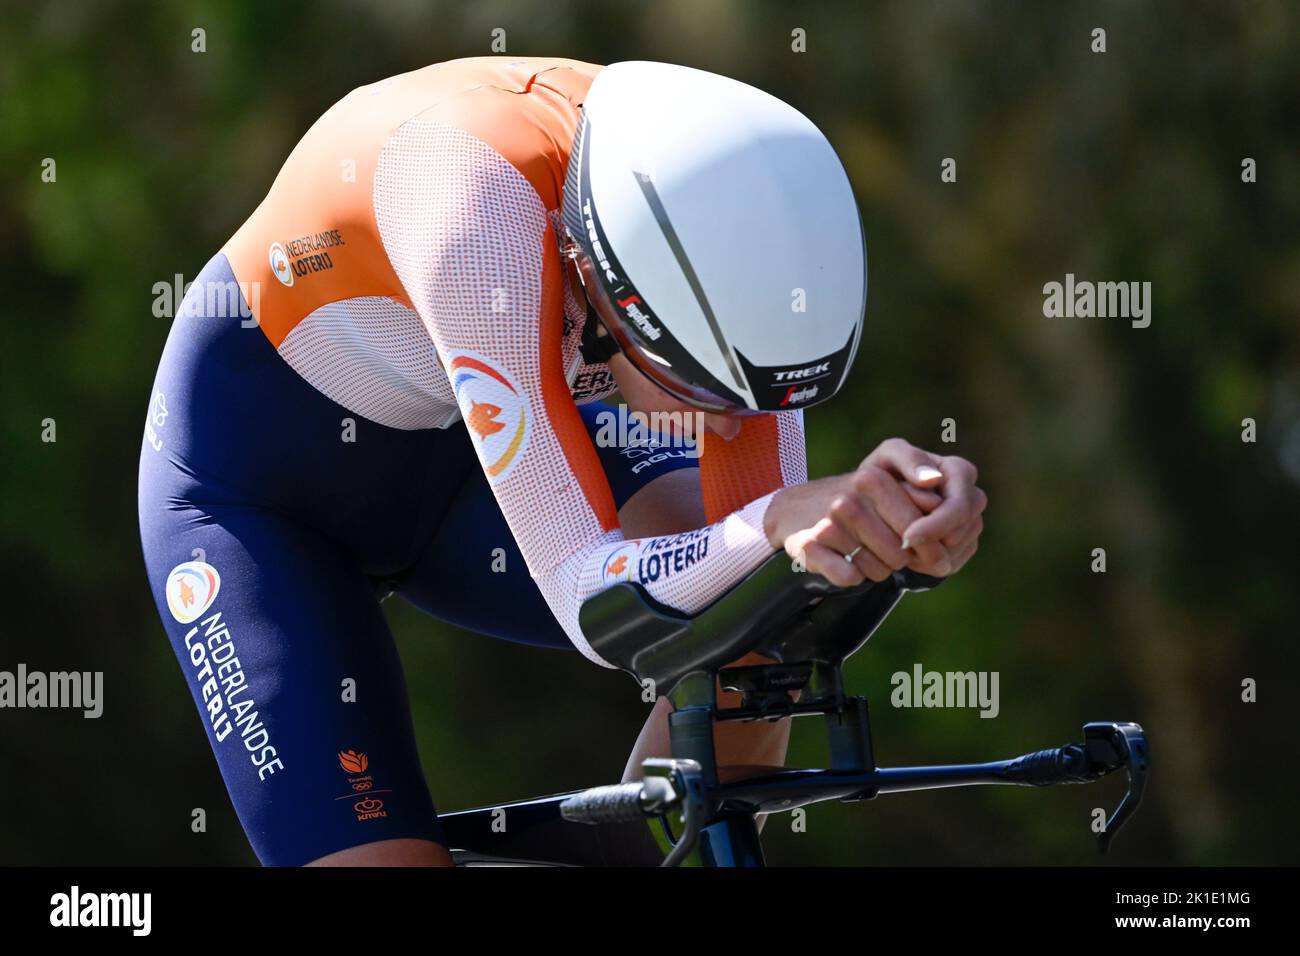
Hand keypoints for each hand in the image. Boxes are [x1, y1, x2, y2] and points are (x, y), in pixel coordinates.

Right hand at [764, 439, 985, 585]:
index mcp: (872, 478)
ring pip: (879, 571)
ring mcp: (827, 525)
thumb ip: (921, 487)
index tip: (917, 541)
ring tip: (870, 555)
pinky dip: (854, 578)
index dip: (926, 543)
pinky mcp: (808, 548)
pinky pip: (849, 578)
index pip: (920, 526)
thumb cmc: (858, 498)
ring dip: (880, 571)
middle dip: (904, 559)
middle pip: (901, 553)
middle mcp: (848, 500)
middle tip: (894, 552)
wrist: (797, 510)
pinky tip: (848, 565)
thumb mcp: (887, 477)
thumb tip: (936, 485)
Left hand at [864, 439, 985, 579]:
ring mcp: (973, 522)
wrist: (880, 495)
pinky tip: (908, 554)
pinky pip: (952, 563)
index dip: (935, 525)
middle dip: (930, 543)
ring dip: (927, 555)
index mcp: (961, 471)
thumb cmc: (886, 470)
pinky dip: (929, 563)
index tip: (907, 537)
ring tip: (900, 547)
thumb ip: (908, 458)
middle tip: (900, 547)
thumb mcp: (888, 456)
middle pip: (961, 532)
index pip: (959, 506)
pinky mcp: (966, 544)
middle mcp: (973, 497)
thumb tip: (933, 479)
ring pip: (957, 551)